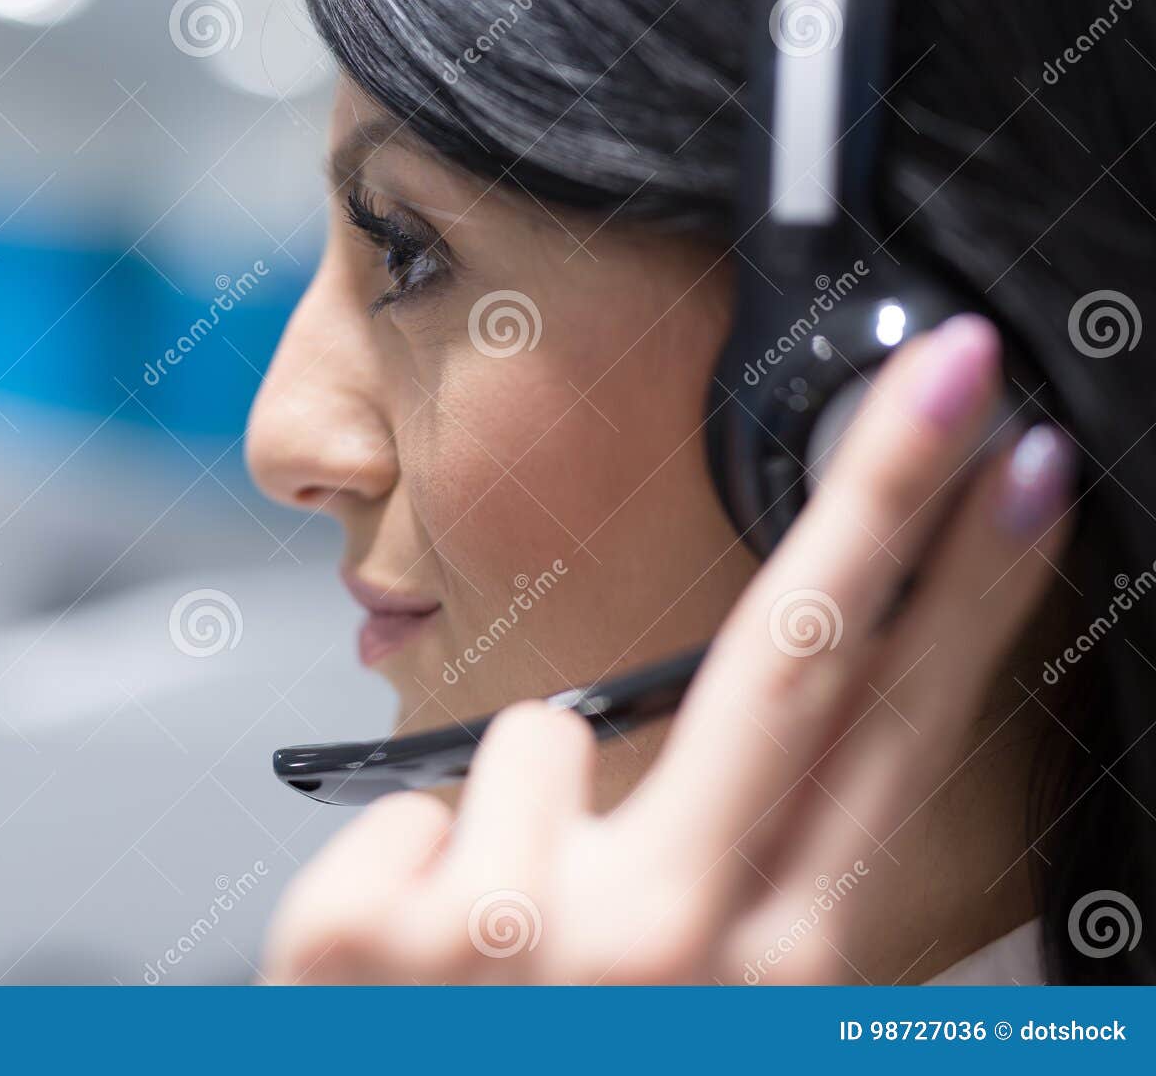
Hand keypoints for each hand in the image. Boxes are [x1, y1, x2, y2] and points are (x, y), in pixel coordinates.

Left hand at [262, 316, 1076, 983]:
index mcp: (766, 981)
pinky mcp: (367, 931)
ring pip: (541, 735)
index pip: (895, 745)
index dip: (972, 599)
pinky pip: (413, 803)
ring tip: (509, 941)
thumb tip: (795, 750)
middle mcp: (658, 954)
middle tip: (950, 376)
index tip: (1014, 473)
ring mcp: (504, 937)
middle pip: (797, 666)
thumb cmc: (560, 1072)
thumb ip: (749, 898)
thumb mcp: (700, 1010)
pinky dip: (412, 867)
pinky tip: (416, 966)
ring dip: (526, 814)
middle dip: (883, 505)